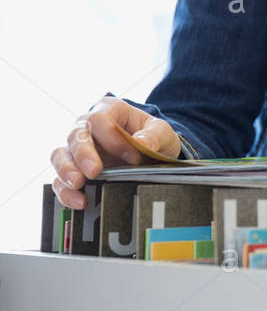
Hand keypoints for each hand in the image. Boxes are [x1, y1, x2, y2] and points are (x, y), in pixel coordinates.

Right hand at [49, 96, 180, 207]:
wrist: (153, 153)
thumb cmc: (153, 136)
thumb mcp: (162, 132)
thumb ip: (154, 135)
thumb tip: (141, 144)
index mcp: (109, 110)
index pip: (99, 119)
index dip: (113, 139)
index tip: (132, 157)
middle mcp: (88, 127)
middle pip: (75, 136)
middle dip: (83, 154)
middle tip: (94, 171)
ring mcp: (78, 149)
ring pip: (60, 155)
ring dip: (66, 171)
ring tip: (78, 185)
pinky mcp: (75, 170)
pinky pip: (60, 179)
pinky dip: (66, 191)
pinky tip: (79, 200)